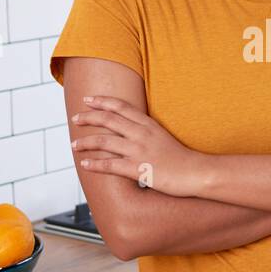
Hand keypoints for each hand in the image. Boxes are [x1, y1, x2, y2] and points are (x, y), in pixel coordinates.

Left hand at [70, 96, 205, 196]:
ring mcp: (139, 151)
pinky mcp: (138, 168)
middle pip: (109, 120)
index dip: (102, 101)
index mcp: (148, 124)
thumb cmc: (182, 158)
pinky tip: (84, 164)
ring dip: (86, 142)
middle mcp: (141, 134)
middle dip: (89, 117)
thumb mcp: (163, 137)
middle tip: (76, 118)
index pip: (121, 107)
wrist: (196, 172)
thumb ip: (147, 132)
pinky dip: (95, 164)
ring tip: (74, 144)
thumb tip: (131, 131)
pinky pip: (110, 165)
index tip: (88, 100)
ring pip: (104, 141)